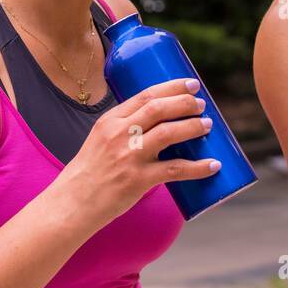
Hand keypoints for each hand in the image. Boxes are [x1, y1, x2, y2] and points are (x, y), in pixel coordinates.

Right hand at [58, 78, 219, 224]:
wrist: (73, 202)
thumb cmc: (91, 171)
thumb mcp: (101, 139)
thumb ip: (126, 129)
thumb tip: (163, 123)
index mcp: (110, 121)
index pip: (145, 95)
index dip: (172, 87)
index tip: (191, 84)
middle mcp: (119, 134)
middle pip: (158, 109)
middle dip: (185, 103)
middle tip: (201, 104)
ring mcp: (129, 157)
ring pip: (168, 133)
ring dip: (192, 127)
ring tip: (207, 125)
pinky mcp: (138, 180)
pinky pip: (174, 170)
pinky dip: (198, 167)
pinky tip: (213, 165)